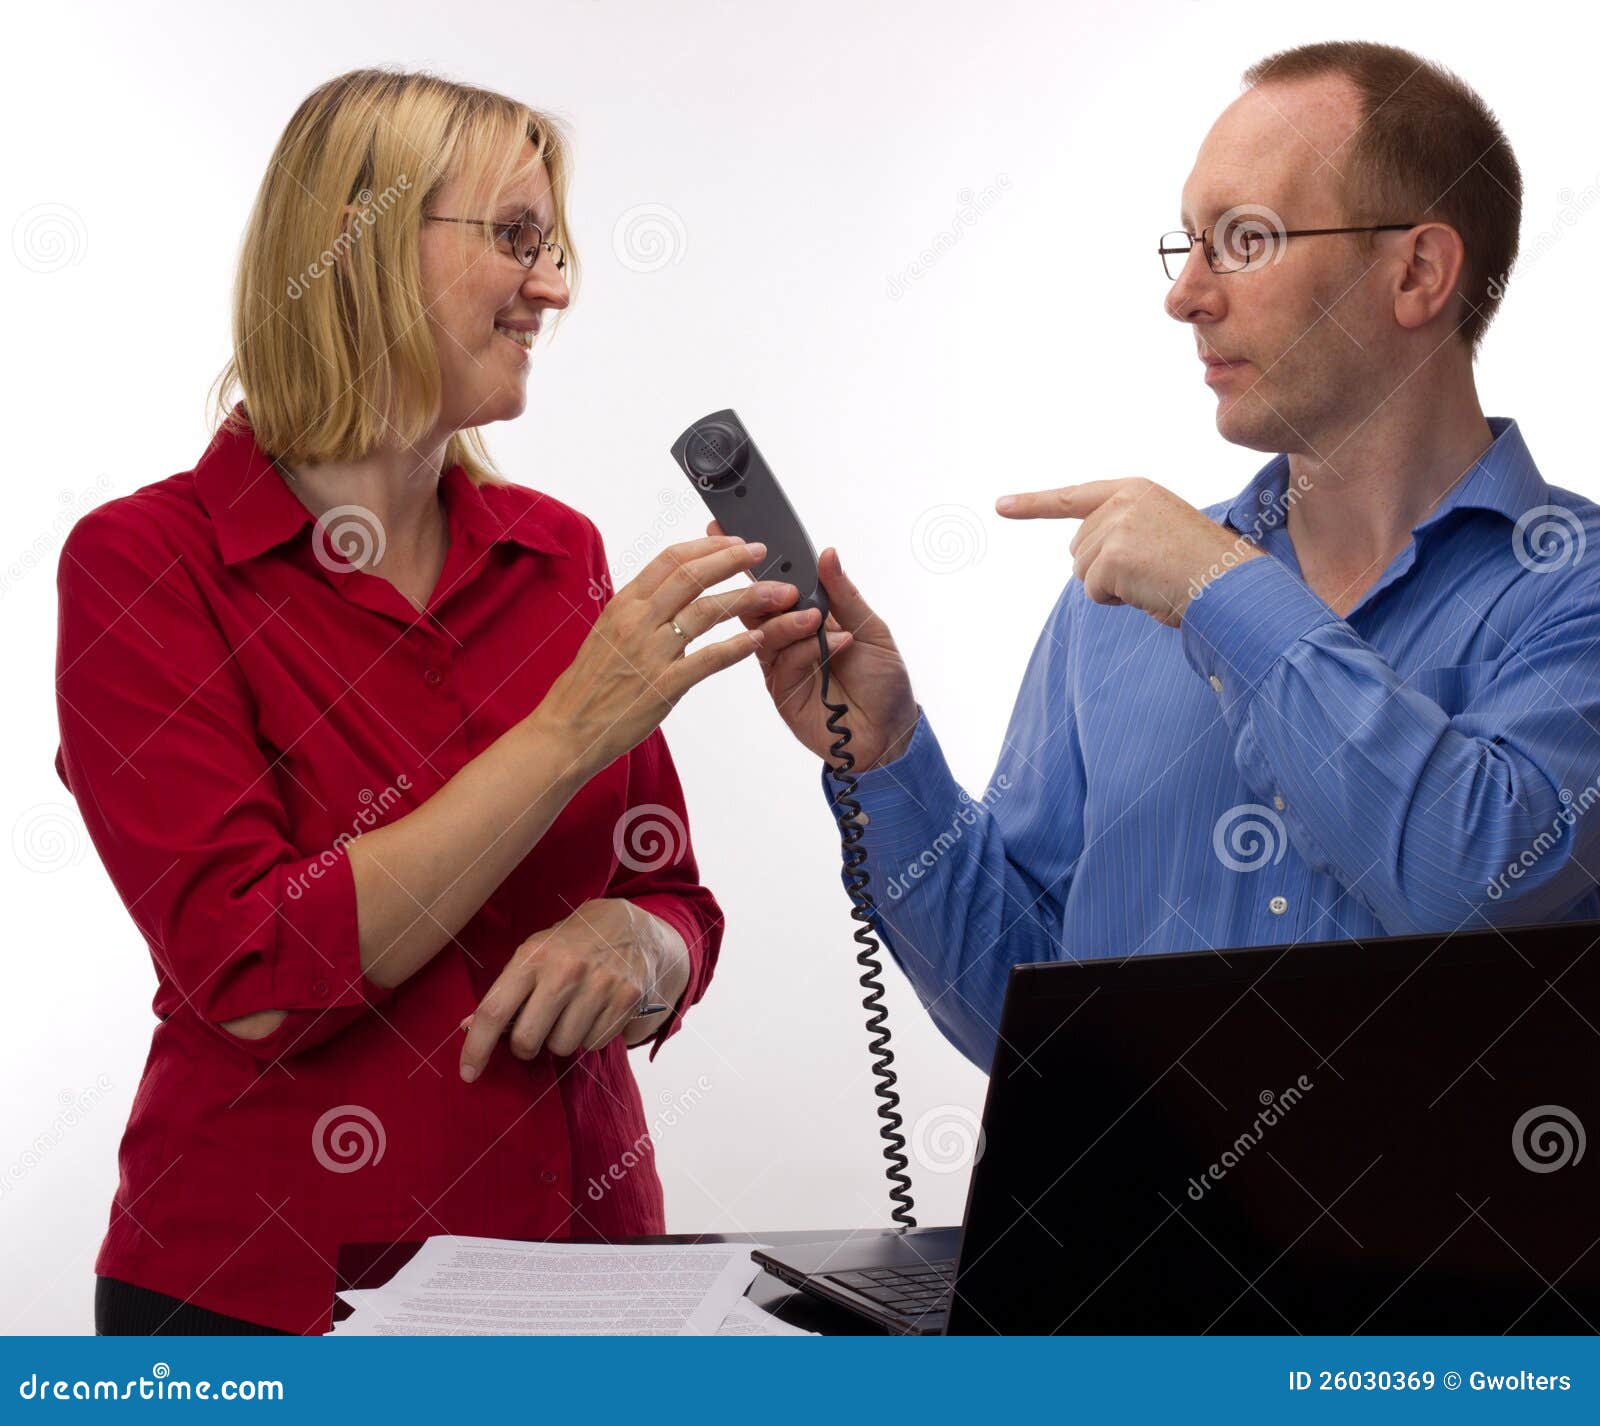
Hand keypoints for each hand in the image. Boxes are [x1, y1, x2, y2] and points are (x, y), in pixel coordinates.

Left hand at [457, 898, 684, 1079]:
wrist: (630, 925)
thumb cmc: (570, 944)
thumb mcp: (533, 953)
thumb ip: (505, 991)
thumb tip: (469, 1028)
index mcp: (534, 956)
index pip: (494, 1010)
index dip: (476, 1048)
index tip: (468, 1073)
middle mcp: (566, 970)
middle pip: (527, 1040)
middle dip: (525, 1046)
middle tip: (534, 1031)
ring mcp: (600, 985)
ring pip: (562, 1047)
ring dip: (561, 1039)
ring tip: (571, 1014)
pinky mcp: (628, 999)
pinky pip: (595, 1044)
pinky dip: (591, 1036)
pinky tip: (596, 1012)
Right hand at [539, 535, 793, 771]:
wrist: (567, 729)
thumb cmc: (588, 685)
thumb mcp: (608, 634)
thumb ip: (639, 612)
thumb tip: (669, 593)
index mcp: (623, 604)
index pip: (671, 559)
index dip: (708, 546)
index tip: (736, 542)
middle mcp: (637, 621)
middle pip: (693, 576)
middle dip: (734, 560)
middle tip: (764, 555)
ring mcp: (650, 653)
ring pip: (708, 612)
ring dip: (748, 598)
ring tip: (778, 595)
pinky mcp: (664, 686)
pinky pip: (709, 659)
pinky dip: (738, 647)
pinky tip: (761, 640)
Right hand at [707, 521, 919, 770]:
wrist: (890, 733)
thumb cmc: (884, 682)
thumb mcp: (871, 628)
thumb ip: (844, 594)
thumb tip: (827, 554)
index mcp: (811, 617)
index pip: (780, 585)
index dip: (762, 564)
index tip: (744, 540)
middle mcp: (791, 639)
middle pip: (759, 607)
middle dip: (762, 589)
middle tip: (781, 583)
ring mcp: (782, 666)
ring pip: (764, 633)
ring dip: (789, 621)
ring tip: (817, 618)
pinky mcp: (781, 691)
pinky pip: (781, 661)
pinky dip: (804, 649)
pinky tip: (836, 646)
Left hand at [996, 478, 1260, 626]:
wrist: (1233, 582)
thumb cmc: (1205, 567)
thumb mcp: (1163, 535)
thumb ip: (1123, 536)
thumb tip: (1087, 568)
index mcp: (1135, 490)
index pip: (1073, 497)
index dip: (1032, 504)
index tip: (1000, 506)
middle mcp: (1122, 500)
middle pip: (1078, 549)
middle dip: (1105, 571)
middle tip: (1152, 572)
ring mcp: (1115, 525)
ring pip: (1082, 572)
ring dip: (1113, 587)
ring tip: (1155, 579)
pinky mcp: (1111, 555)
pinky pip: (1093, 591)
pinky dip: (1117, 600)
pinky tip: (1149, 589)